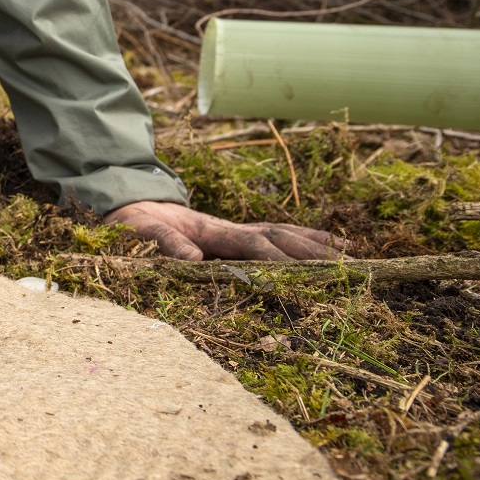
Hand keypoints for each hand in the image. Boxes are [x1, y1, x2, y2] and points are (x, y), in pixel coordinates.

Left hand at [104, 200, 342, 260]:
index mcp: (211, 231)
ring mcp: (234, 230)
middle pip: (279, 237)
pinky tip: (322, 247)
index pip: (253, 246)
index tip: (299, 278)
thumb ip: (164, 243)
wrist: (128, 201)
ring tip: (350, 254)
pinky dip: (301, 241)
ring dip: (315, 244)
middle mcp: (230, 228)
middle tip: (347, 267)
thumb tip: (191, 257)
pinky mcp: (233, 235)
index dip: (276, 261)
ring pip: (282, 234)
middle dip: (312, 252)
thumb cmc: (134, 222)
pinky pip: (274, 237)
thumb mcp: (141, 232)